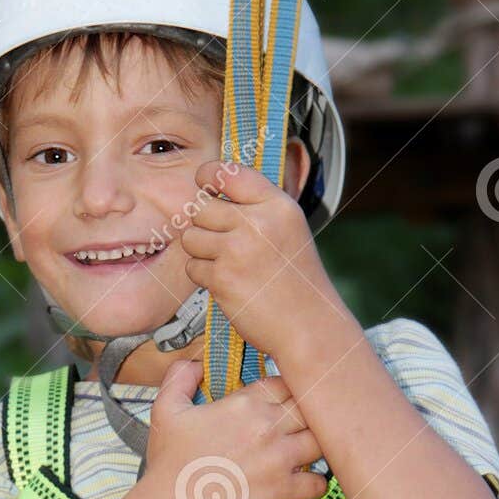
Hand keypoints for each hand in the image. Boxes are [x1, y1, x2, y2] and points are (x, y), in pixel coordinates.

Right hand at [143, 357, 327, 498]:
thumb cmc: (168, 463)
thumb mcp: (164, 410)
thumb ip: (180, 378)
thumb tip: (193, 363)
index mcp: (245, 404)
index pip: (287, 382)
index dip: (290, 388)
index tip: (285, 399)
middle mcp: (267, 427)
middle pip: (312, 406)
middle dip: (311, 412)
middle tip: (303, 423)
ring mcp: (279, 459)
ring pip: (321, 441)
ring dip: (318, 444)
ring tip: (309, 450)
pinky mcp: (282, 490)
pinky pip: (317, 483)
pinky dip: (316, 484)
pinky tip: (306, 482)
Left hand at [180, 160, 351, 365]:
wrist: (308, 326)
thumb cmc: (296, 280)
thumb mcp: (289, 228)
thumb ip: (257, 206)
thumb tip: (213, 189)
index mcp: (278, 205)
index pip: (228, 172)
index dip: (207, 176)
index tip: (204, 184)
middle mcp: (258, 222)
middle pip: (200, 206)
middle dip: (202, 223)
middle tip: (219, 240)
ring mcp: (237, 250)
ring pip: (190, 237)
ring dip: (200, 251)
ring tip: (225, 263)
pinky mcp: (222, 278)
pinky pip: (193, 267)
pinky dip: (204, 277)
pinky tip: (228, 283)